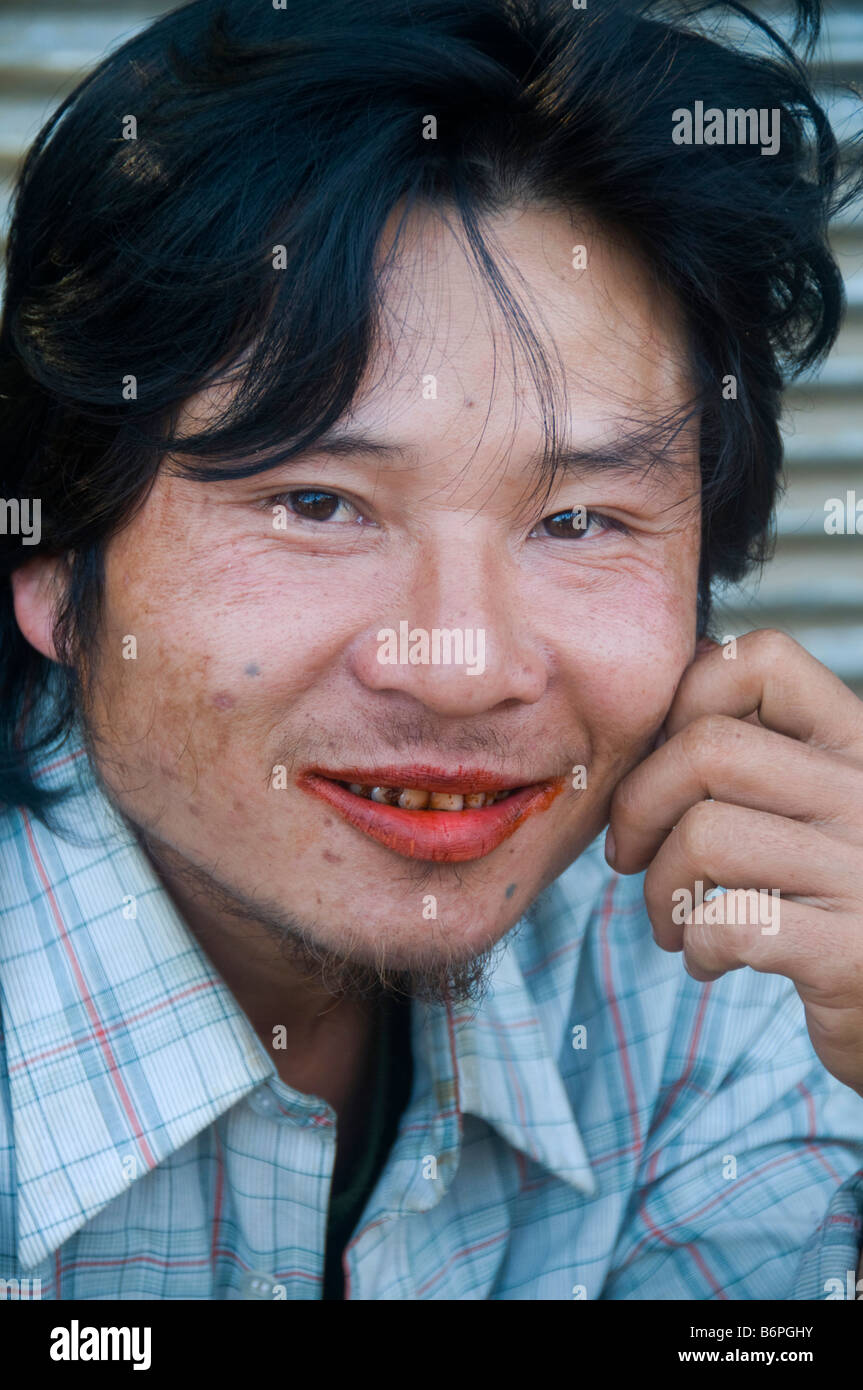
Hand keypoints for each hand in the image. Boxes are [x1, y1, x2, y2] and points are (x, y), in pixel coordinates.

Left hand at [606, 630, 862, 1097]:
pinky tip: (707, 960)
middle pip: (708, 749)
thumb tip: (675, 675)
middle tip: (630, 855)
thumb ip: (760, 747)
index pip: (761, 659)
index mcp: (858, 744)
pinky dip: (694, 946)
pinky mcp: (849, 952)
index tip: (661, 760)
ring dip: (658, 889)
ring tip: (671, 919)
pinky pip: (726, 923)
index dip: (684, 698)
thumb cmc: (837, 899)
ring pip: (704, 837)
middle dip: (637, 805)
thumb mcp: (818, 806)